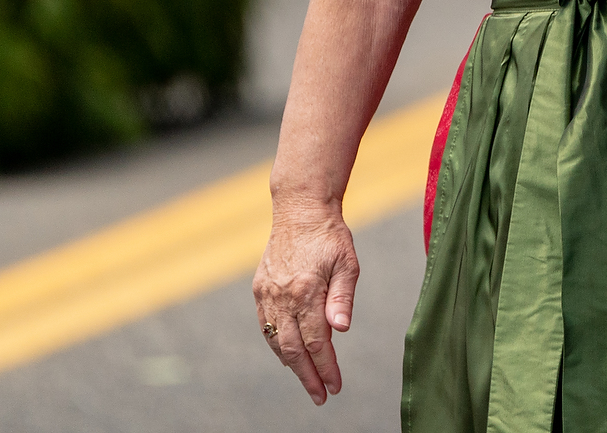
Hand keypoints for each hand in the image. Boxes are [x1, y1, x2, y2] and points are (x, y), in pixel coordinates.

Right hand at [253, 207, 359, 403]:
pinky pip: (266, 326)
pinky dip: (276, 345)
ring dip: (292, 365)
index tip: (336, 387)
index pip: (317, 342)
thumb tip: (340, 329)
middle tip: (321, 396)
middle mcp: (282, 296)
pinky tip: (289, 355)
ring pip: (276, 341)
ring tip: (308, 380)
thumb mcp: (347, 262)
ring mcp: (267, 294)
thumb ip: (342, 297)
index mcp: (306, 291)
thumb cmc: (330, 236)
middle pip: (294, 350)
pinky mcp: (259, 289)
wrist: (300, 209)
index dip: (326, 368)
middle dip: (308, 377)